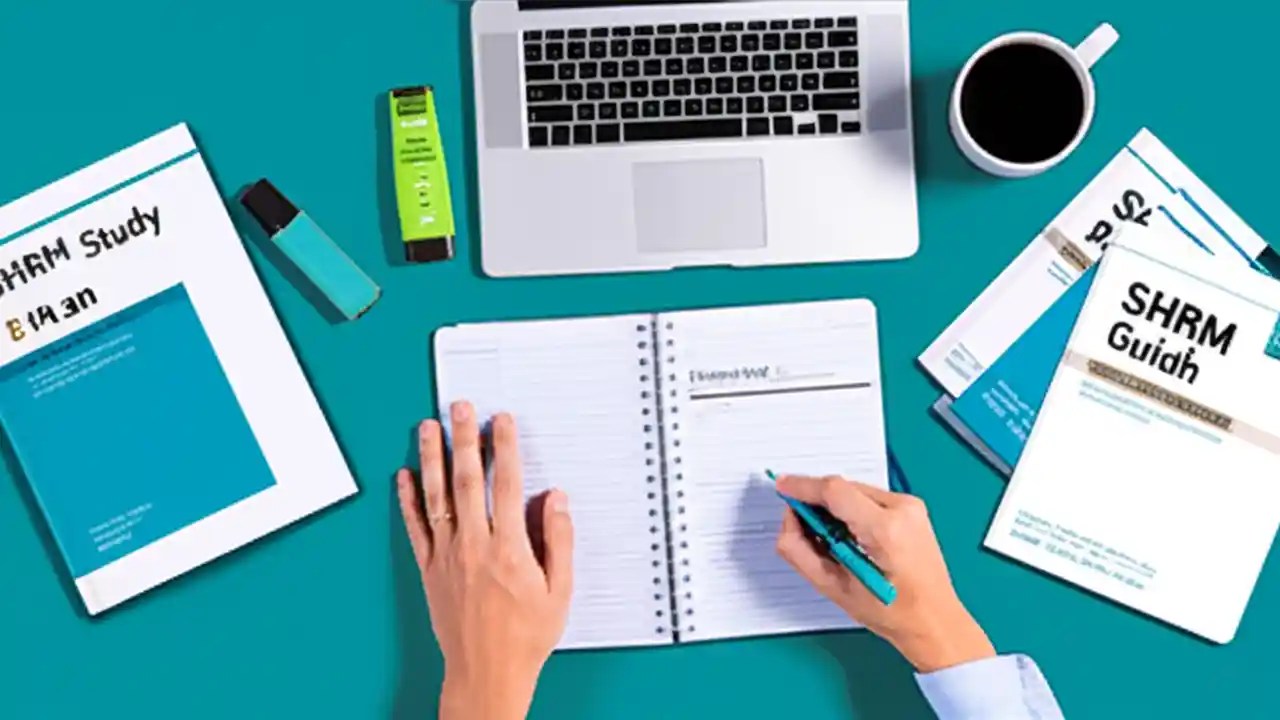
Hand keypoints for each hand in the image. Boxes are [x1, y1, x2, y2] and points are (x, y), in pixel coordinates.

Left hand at [397, 402, 573, 719]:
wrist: (486, 673)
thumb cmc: (525, 637)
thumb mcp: (559, 591)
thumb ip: (559, 541)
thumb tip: (556, 500)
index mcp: (510, 549)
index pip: (506, 485)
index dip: (505, 448)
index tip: (502, 421)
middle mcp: (474, 546)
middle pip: (467, 480)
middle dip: (464, 439)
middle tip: (461, 408)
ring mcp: (447, 556)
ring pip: (437, 496)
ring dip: (432, 458)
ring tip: (428, 427)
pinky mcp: (429, 570)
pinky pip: (416, 528)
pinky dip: (408, 500)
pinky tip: (404, 476)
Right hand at [774, 475, 993, 673]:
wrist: (935, 620)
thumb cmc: (891, 612)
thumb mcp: (834, 588)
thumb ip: (800, 551)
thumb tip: (788, 521)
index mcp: (886, 530)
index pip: (834, 491)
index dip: (802, 486)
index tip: (782, 488)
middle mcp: (902, 509)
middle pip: (843, 488)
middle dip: (816, 500)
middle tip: (801, 526)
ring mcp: (911, 506)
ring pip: (854, 491)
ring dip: (834, 507)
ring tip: (830, 540)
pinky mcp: (912, 508)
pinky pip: (868, 497)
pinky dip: (851, 510)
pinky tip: (850, 536)